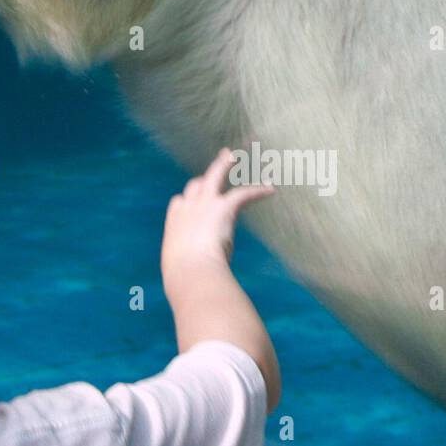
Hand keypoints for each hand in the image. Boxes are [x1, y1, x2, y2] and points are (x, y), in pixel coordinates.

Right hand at [161, 147, 274, 287]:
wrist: (191, 271)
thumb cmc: (183, 278)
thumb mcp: (179, 271)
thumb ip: (185, 270)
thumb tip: (188, 288)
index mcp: (174, 223)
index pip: (180, 202)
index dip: (189, 201)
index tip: (195, 203)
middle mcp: (187, 208)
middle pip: (196, 184)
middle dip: (208, 175)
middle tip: (218, 164)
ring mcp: (204, 204)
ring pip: (215, 175)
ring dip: (225, 165)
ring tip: (234, 156)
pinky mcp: (223, 207)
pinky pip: (242, 193)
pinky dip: (257, 191)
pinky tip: (270, 189)